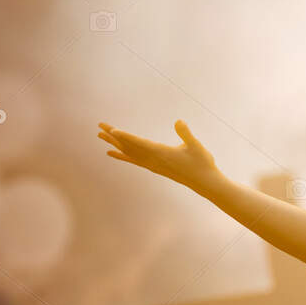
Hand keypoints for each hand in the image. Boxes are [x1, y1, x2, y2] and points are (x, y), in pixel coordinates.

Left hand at [97, 120, 221, 193]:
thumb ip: (186, 133)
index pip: (140, 143)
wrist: (205, 182)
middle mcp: (153, 160)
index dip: (125, 136)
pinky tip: (112, 153)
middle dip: (113, 136)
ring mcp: (153, 165)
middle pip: (129, 147)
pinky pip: (133, 160)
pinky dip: (122, 155)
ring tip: (101, 136)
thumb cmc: (202, 163)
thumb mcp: (196, 146)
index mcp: (162, 153)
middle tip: (100, 127)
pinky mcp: (155, 167)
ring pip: (129, 153)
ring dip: (115, 144)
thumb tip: (178, 121)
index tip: (112, 131)